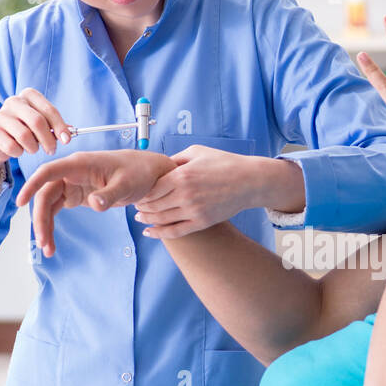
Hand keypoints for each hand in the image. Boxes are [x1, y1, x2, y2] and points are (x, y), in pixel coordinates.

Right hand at [0, 88, 72, 170]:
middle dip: (48, 140)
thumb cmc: (25, 130)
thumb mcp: (41, 126)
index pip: (49, 110)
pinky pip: (12, 146)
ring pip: (24, 135)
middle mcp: (13, 101)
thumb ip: (55, 127)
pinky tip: (18, 150)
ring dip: (33, 147)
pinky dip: (19, 152)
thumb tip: (71, 131)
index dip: (60, 126)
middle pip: (37, 122)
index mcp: (28, 95)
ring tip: (32, 149)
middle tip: (52, 150)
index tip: (67, 140)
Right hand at [16, 149, 175, 256]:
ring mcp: (71, 184)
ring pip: (48, 204)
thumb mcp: (127, 184)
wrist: (148, 173)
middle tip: (43, 243)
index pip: (48, 171)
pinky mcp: (76, 195)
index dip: (32, 185)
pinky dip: (52, 225)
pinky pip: (57, 210)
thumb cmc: (138, 172)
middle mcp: (71, 172)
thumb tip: (94, 204)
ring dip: (45, 226)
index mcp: (80, 164)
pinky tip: (51, 243)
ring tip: (47, 249)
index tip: (20, 202)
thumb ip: (110, 194)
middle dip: (40, 219)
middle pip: (45, 194)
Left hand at [133, 144, 259, 237]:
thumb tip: (159, 166)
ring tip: (141, 217)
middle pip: (153, 205)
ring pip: (161, 219)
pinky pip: (175, 231)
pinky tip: (149, 232)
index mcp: (182, 176)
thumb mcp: (196, 152)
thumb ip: (174, 159)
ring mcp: (194, 211)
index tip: (137, 192)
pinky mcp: (202, 222)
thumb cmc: (224, 163)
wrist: (249, 181)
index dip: (140, 192)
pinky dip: (159, 233)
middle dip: (141, 206)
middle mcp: (185, 195)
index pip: (151, 189)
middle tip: (135, 205)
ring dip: (147, 219)